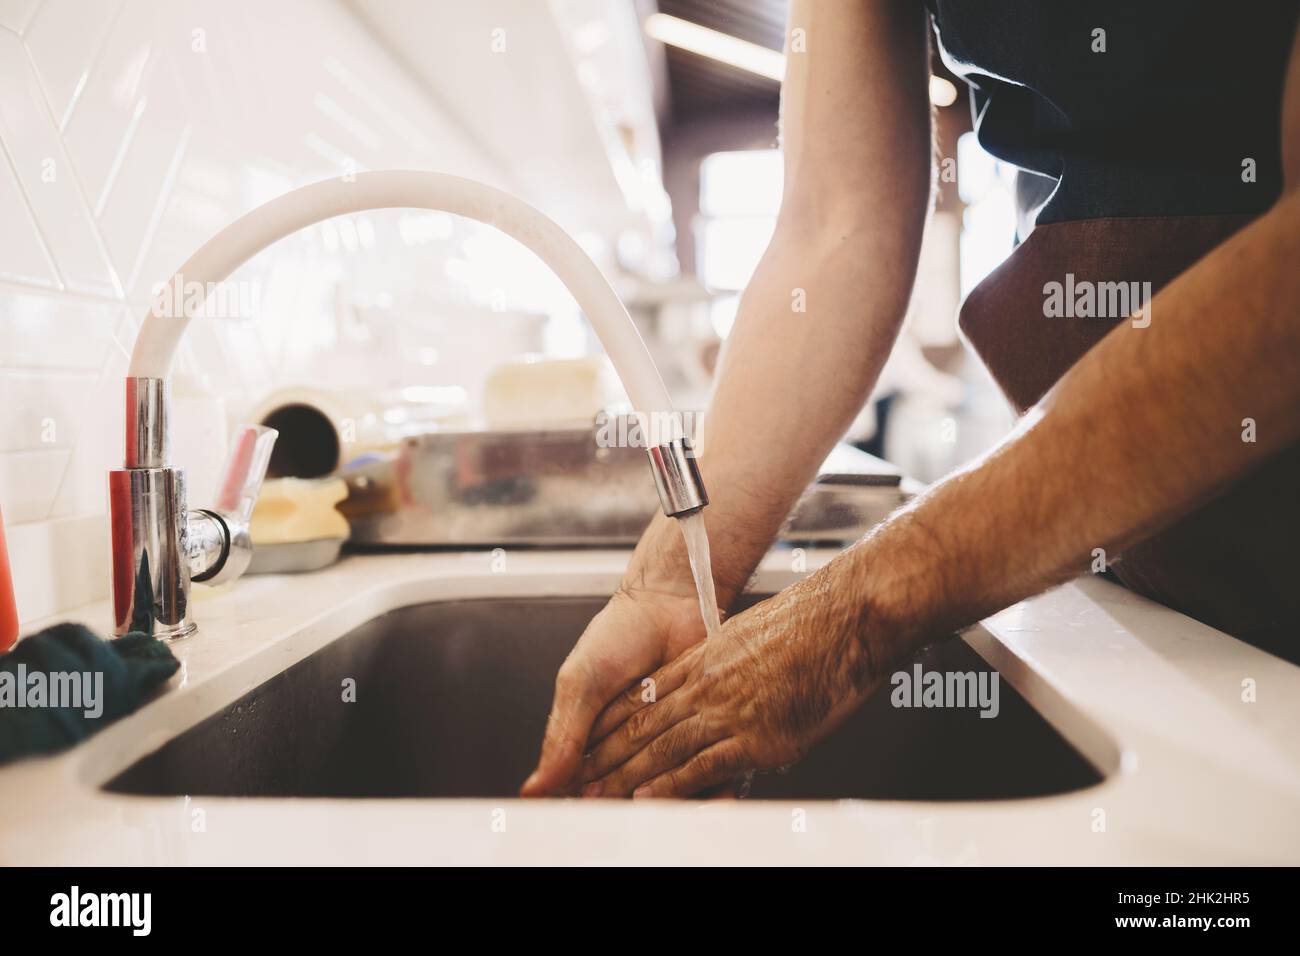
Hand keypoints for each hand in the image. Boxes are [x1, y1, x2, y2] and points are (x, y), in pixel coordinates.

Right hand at [520, 517, 717, 796]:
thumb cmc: (619, 635)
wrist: (671, 602)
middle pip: (632, 795)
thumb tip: (535, 789)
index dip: (590, 803)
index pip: (589, 788)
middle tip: (629, 810)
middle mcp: (634, 747)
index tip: (590, 812)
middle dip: (632, 805)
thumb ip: (563, 737)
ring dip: (672, 801)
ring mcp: (670, 741)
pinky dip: (710, 786)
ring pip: (671, 789)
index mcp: (595, 741)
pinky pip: (709, 768)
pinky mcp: (706, 733)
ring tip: (668, 803)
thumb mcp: (580, 684)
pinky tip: (708, 795)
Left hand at [575, 572, 897, 798]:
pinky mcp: (752, 735)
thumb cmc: (812, 621)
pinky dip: (670, 785)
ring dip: (625, 776)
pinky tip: (648, 799)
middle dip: (606, 757)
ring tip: (597, 796)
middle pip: (643, 725)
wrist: (843, 615)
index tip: (590, 741)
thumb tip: (723, 678)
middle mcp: (706, 683)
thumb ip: (730, 660)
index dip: (613, 723)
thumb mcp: (754, 633)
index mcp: (705, 658)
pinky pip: (701, 765)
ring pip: (661, 747)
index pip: (644, 697)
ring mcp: (727, 709)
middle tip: (577, 779)